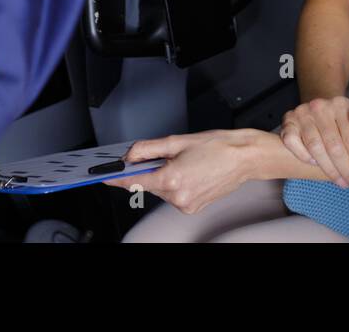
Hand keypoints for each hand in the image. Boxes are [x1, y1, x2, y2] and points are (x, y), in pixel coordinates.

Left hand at [105, 128, 264, 214]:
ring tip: (184, 162)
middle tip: (162, 156)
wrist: (245, 158)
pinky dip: (175, 184)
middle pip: (148, 184)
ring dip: (164, 177)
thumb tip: (130, 154)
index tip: (104, 175)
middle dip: (148, 170)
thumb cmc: (218, 146)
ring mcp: (186, 204)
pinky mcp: (193, 207)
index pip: (133, 180)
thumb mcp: (178, 141)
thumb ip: (148, 148)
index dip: (116, 177)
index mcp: (172, 178)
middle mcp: (177, 196)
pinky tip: (190, 172)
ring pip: (161, 190)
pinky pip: (174, 196)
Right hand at [280, 97, 348, 188]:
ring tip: (341, 182)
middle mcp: (320, 107)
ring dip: (329, 169)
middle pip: (334, 146)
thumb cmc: (343, 116)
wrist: (319, 107)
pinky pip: (292, 142)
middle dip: (347, 171)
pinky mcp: (288, 122)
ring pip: (315, 147)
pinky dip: (303, 156)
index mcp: (340, 104)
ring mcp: (302, 114)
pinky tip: (315, 165)